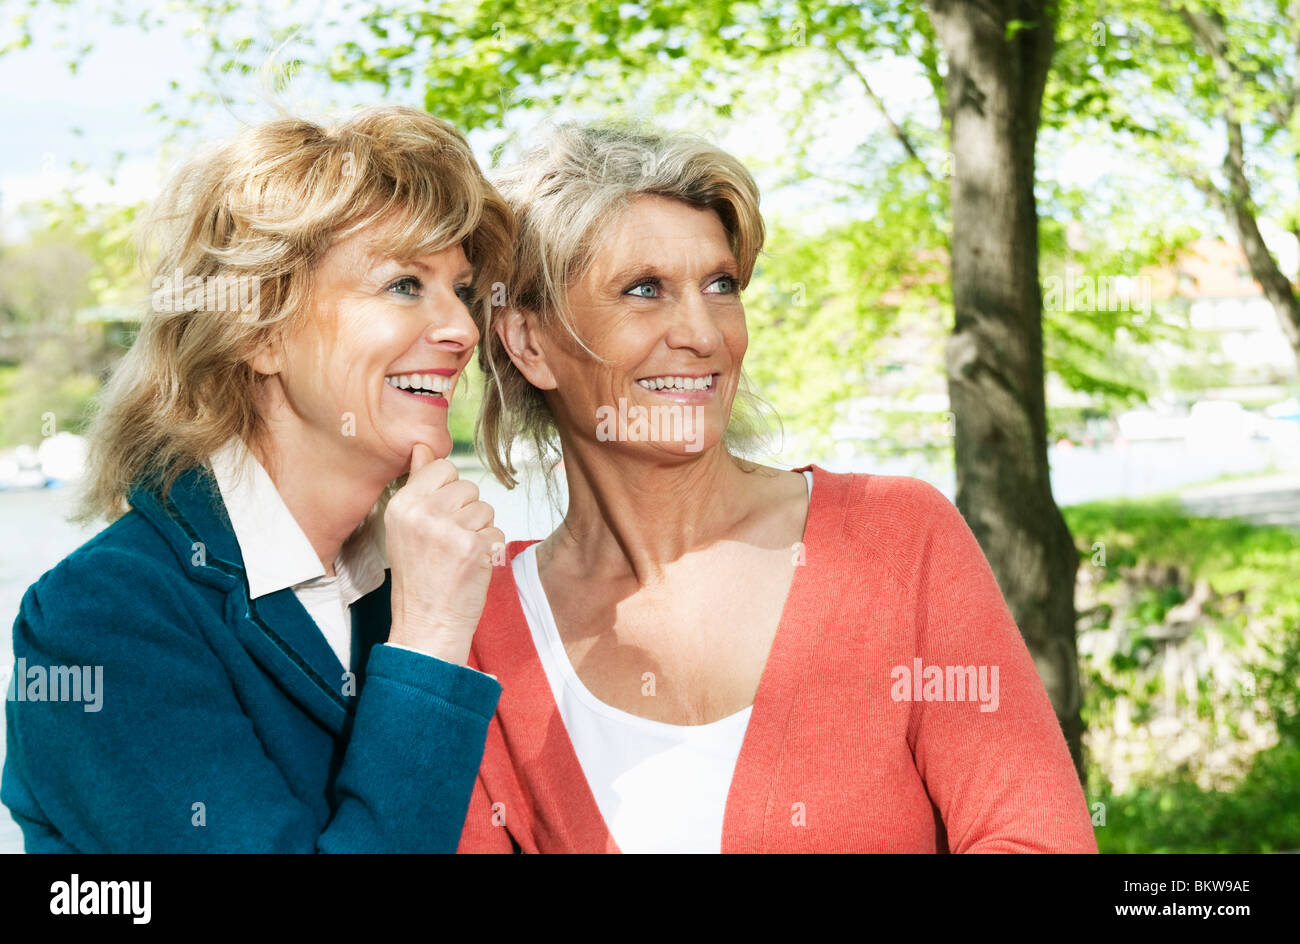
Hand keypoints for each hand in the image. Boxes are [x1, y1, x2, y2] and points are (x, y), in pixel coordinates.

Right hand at [384, 444, 504, 664]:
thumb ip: (416, 485)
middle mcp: (423, 514)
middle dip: (467, 512)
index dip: (449, 491)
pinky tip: (471, 567)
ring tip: (459, 556)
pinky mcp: (474, 547)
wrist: (426, 625)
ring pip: (485, 508)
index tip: (442, 517)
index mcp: (402, 506)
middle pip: (468, 487)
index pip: (442, 467)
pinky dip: (490, 549)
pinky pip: (497, 531)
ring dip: (480, 531)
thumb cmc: (418, 579)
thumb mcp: (405, 529)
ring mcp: (449, 530)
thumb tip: (423, 447)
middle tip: (451, 542)